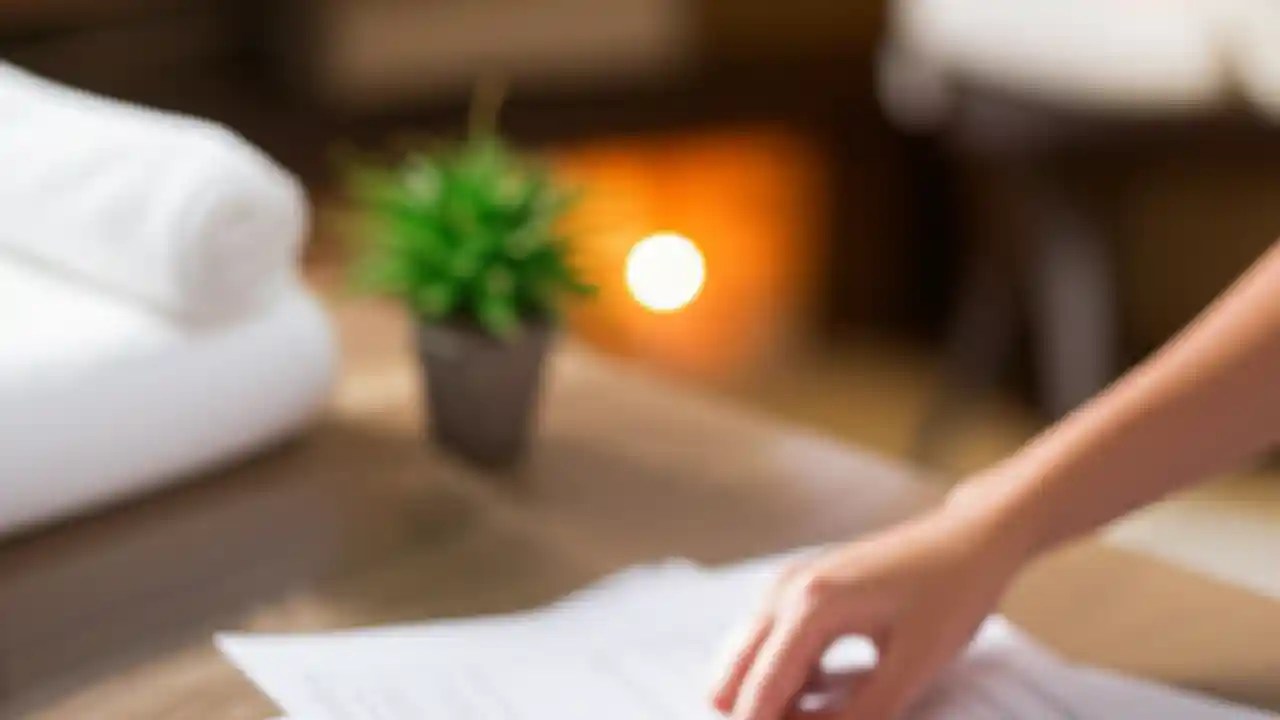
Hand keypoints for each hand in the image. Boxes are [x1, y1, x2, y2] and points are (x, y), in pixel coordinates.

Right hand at [710, 485, 1035, 719]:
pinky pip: (766, 641)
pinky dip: (782, 675)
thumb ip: (861, 714)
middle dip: (757, 715)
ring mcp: (787, 583)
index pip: (760, 690)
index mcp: (811, 606)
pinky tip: (824, 690)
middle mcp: (785, 590)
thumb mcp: (913, 666)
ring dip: (770, 697)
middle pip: (731, 675)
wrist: (969, 538)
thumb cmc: (951, 596)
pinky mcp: (798, 585)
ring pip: (743, 658)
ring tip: (822, 717)